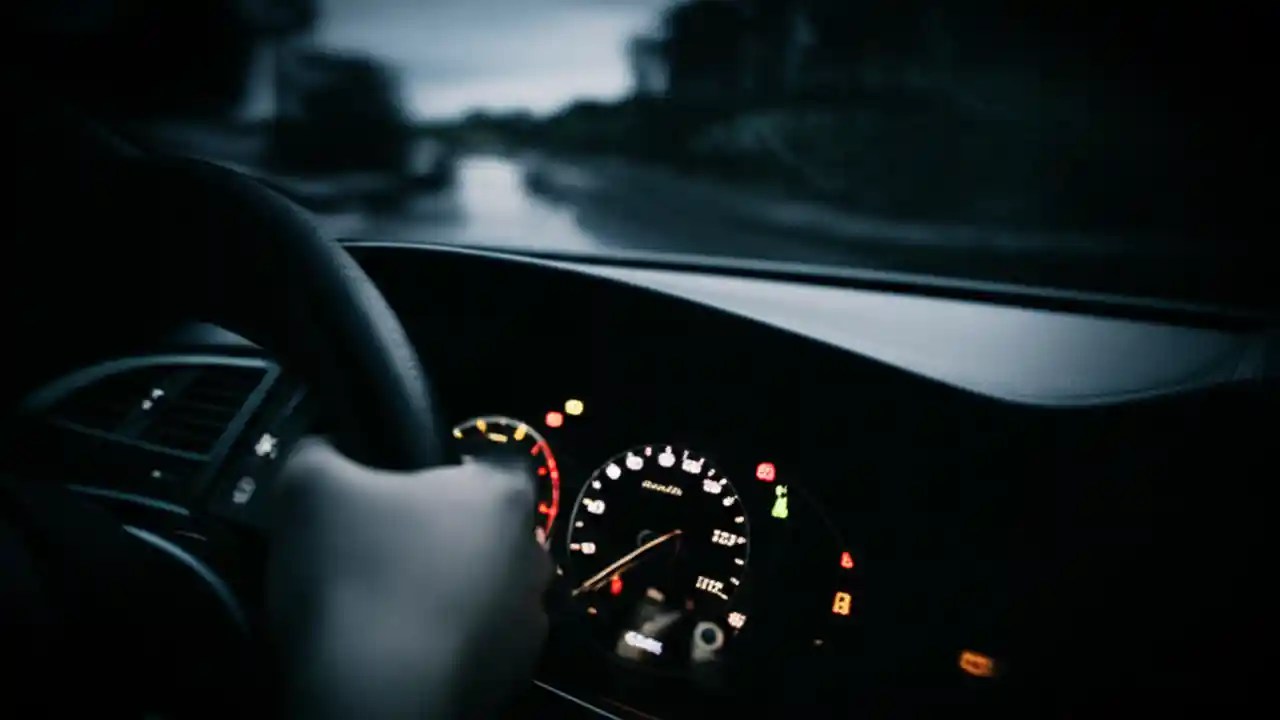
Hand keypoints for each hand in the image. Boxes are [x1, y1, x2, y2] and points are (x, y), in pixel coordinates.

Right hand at [267, 438, 550, 718]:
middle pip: (484, 527)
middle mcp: (533, 555)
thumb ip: (323, 451)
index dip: (438, 469)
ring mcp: (529, 622)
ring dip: (444, 592)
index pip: (488, 458)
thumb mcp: (308, 485)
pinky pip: (476, 644)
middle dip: (440, 534)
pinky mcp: (512, 678)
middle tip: (379, 550)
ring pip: (483, 589)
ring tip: (382, 609)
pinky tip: (396, 651)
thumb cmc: (354, 576)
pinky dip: (443, 643)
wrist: (375, 702)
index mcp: (504, 494)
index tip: (394, 490)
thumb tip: (327, 451)